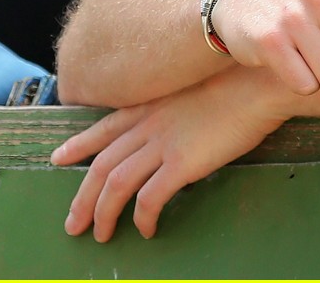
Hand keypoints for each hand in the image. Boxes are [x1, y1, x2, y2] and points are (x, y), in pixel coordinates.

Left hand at [50, 68, 285, 241]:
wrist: (261, 85)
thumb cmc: (242, 83)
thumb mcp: (197, 90)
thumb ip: (178, 110)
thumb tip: (179, 130)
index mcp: (152, 105)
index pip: (105, 128)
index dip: (79, 145)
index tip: (58, 158)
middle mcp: (150, 125)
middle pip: (102, 165)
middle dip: (82, 198)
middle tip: (72, 224)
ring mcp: (163, 144)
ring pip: (115, 184)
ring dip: (103, 214)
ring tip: (100, 236)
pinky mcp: (182, 164)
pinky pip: (150, 199)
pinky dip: (143, 218)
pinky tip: (147, 230)